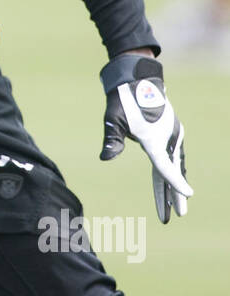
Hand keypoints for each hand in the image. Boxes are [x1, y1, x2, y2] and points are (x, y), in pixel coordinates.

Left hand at [98, 52, 192, 222]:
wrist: (138, 79)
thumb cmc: (123, 99)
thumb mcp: (113, 119)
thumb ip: (113, 139)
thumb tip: (106, 157)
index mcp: (154, 138)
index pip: (165, 165)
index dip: (175, 182)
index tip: (189, 194)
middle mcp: (168, 137)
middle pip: (173, 171)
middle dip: (176, 194)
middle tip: (178, 215)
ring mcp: (172, 134)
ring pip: (175, 166)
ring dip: (175, 186)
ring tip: (175, 207)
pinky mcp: (171, 132)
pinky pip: (172, 157)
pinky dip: (172, 171)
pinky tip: (170, 184)